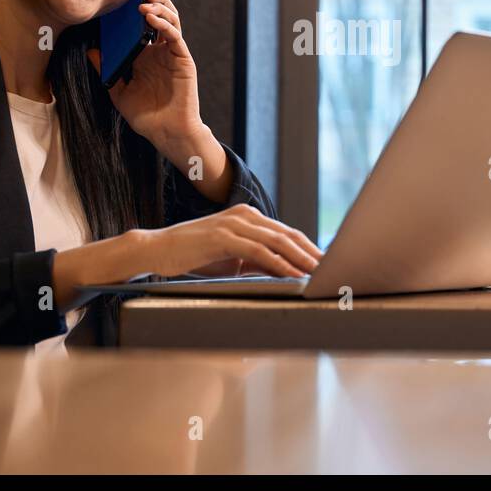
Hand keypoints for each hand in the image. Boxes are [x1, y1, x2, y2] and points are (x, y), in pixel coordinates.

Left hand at [87, 0, 201, 148]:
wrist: (166, 133)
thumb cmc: (146, 116)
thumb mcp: (118, 92)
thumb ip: (106, 71)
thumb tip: (92, 51)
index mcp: (146, 56)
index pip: (142, 25)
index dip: (134, 11)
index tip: (121, 0)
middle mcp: (161, 52)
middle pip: (161, 16)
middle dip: (152, 2)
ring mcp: (173, 54)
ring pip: (172, 21)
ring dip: (160, 8)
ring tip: (144, 2)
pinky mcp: (183, 59)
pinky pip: (175, 36)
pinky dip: (165, 24)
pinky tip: (151, 19)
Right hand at [135, 204, 323, 278]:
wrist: (158, 249)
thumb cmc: (195, 256)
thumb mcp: (232, 259)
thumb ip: (257, 261)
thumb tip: (284, 272)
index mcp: (248, 216)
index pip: (286, 233)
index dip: (308, 248)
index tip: (326, 264)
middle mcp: (245, 215)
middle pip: (288, 234)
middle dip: (312, 253)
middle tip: (332, 269)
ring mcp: (234, 223)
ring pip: (277, 241)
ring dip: (301, 259)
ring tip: (319, 274)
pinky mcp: (224, 237)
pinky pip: (259, 252)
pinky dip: (278, 264)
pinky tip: (292, 275)